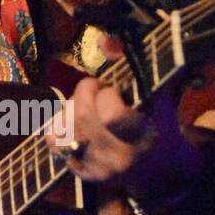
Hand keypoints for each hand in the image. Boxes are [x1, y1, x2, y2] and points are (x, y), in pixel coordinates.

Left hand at [45, 39, 204, 204]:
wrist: (160, 171)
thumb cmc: (160, 125)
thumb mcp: (159, 95)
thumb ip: (137, 66)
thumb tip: (106, 43)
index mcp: (141, 137)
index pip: (111, 115)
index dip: (106, 93)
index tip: (113, 90)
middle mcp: (117, 157)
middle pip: (82, 115)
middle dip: (86, 92)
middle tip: (98, 91)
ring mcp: (96, 167)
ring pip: (65, 125)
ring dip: (72, 106)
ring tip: (89, 107)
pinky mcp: (80, 172)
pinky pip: (54, 140)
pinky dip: (61, 123)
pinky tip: (76, 122)